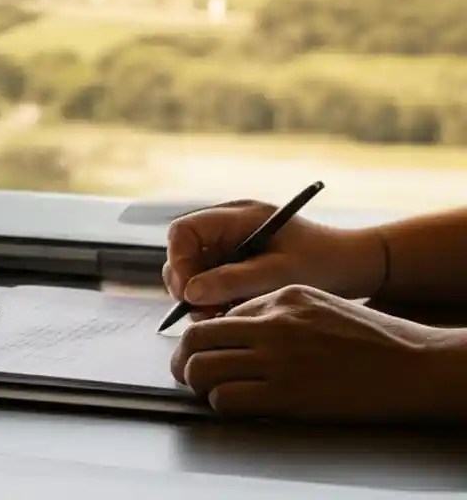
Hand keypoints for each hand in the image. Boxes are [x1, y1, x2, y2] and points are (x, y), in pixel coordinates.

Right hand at [161, 200, 385, 310]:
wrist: (353, 266)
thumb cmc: (324, 263)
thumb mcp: (281, 273)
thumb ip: (235, 280)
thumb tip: (190, 292)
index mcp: (236, 215)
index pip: (183, 231)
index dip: (178, 261)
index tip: (191, 293)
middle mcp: (226, 227)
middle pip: (183, 253)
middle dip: (188, 285)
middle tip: (207, 314)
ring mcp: (229, 246)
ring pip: (193, 272)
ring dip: (200, 297)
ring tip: (221, 317)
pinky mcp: (236, 264)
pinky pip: (210, 282)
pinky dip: (214, 300)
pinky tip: (232, 314)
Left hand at [172, 285, 460, 421]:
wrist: (412, 365)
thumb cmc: (369, 337)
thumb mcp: (316, 302)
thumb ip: (271, 309)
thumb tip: (229, 325)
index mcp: (280, 297)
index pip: (218, 314)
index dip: (203, 335)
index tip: (202, 349)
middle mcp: (273, 325)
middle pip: (197, 338)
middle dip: (183, 357)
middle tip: (186, 370)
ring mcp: (278, 360)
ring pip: (203, 369)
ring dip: (197, 383)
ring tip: (206, 390)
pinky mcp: (287, 396)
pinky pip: (228, 399)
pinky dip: (220, 403)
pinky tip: (233, 403)